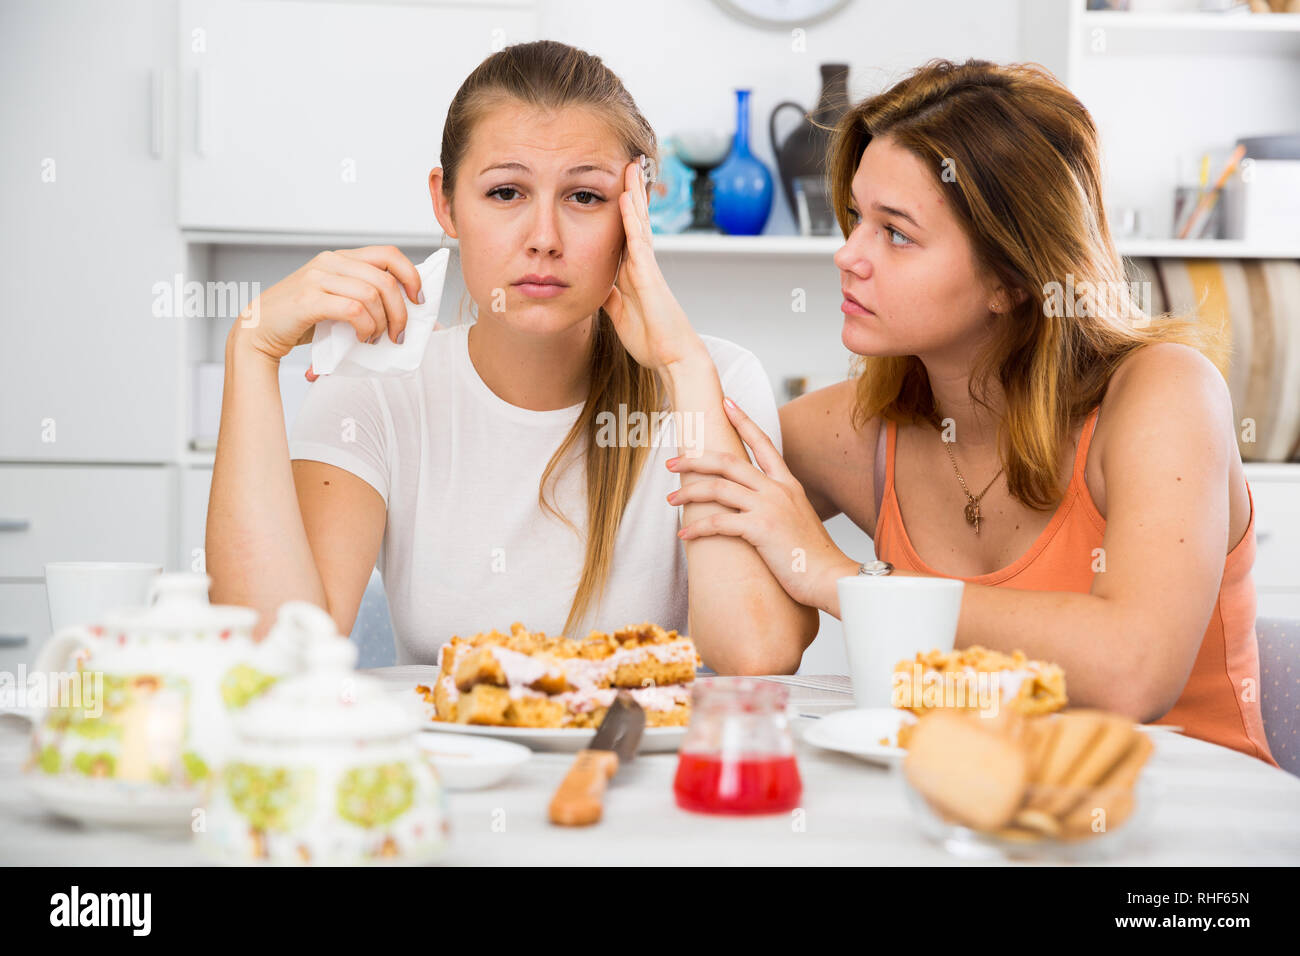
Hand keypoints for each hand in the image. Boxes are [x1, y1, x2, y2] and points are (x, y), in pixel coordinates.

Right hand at [229, 245, 423, 369]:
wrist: (257, 330)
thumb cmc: (300, 319)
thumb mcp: (335, 299)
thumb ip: (362, 295)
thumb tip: (405, 309)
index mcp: (340, 258)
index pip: (388, 254)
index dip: (411, 275)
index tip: (418, 300)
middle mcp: (330, 262)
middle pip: (386, 279)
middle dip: (401, 310)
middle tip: (399, 334)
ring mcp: (318, 278)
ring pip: (372, 294)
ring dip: (382, 322)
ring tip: (376, 338)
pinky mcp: (309, 300)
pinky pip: (354, 309)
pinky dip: (366, 326)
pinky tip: (362, 338)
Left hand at [601, 157, 704, 372]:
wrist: (672, 357)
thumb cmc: (652, 341)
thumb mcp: (620, 315)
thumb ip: (611, 297)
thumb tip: (599, 287)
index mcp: (635, 274)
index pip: (626, 235)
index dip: (622, 212)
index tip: (618, 190)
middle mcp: (642, 266)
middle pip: (636, 221)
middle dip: (632, 194)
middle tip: (628, 166)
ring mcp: (647, 267)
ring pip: (639, 223)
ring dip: (634, 195)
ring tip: (630, 168)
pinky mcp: (649, 275)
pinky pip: (638, 239)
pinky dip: (632, 217)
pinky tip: (627, 197)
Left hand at [667, 398, 857, 611]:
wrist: (830, 576)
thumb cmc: (812, 556)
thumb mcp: (798, 520)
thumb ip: (779, 506)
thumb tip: (756, 507)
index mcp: (788, 484)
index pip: (763, 443)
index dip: (743, 420)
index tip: (726, 402)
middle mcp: (778, 489)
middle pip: (728, 460)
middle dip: (695, 458)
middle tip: (671, 462)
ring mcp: (769, 507)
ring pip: (718, 487)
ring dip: (688, 492)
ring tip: (670, 499)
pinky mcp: (761, 529)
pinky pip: (718, 522)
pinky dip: (697, 527)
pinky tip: (684, 535)